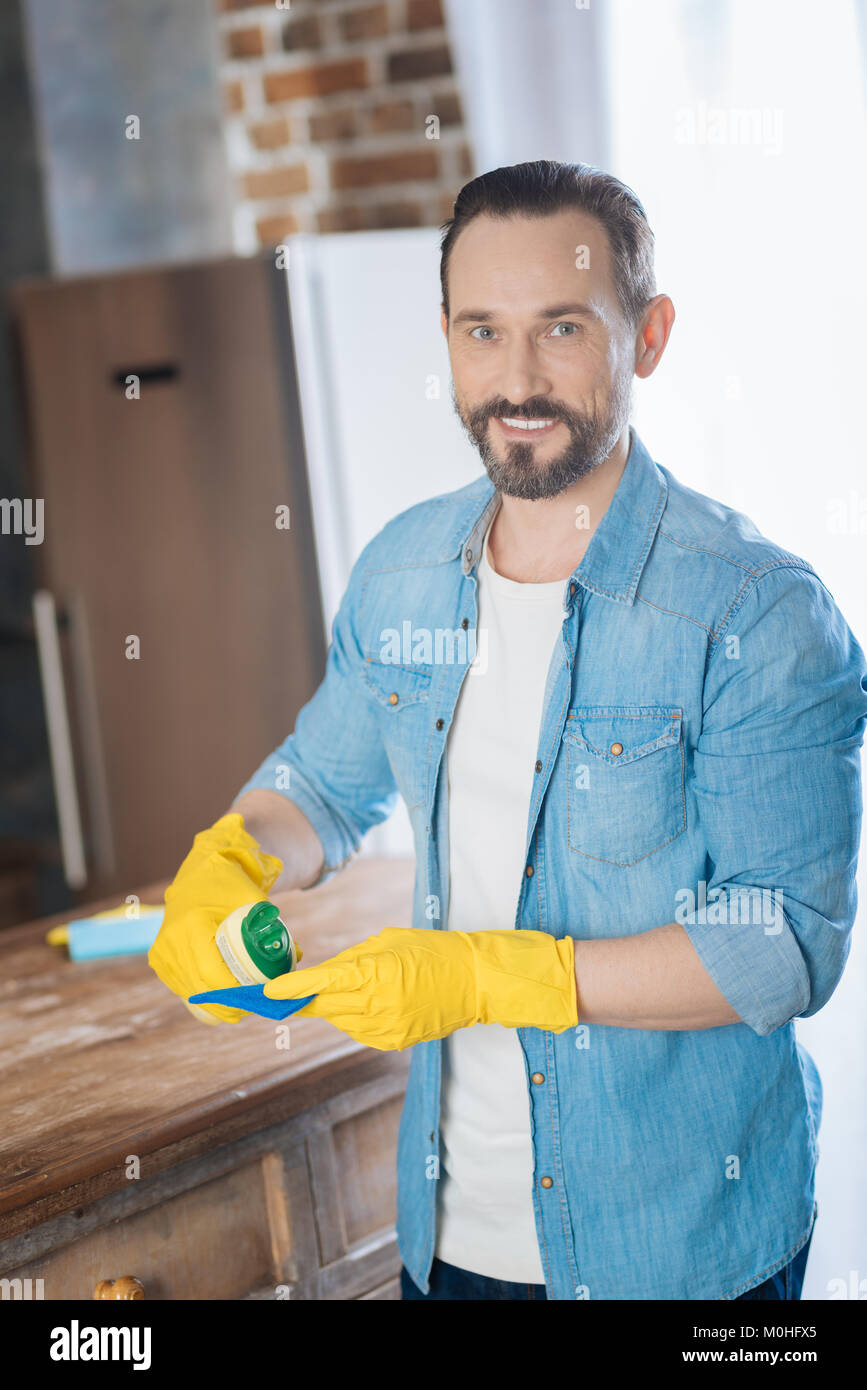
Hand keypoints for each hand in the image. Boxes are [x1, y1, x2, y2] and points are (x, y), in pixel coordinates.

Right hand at [148, 812, 282, 1022]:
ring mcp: (162, 952)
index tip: (254, 999)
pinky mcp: (159, 960)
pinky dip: (202, 995)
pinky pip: (182, 987)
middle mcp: (171, 940)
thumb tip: (296, 957)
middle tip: (252, 1008)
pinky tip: (220, 998)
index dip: (233, 994)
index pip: (211, 973)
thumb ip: (273, 929)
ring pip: (190, 992)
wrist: (198, 875)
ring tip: (240, 1005)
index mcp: (192, 924)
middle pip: (200, 989)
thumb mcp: (254, 902)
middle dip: (227, 1006)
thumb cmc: (230, 887)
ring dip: (214, 1005)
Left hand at [262, 926, 577, 1049]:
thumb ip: (351, 960)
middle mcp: (379, 1004)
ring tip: (353, 988)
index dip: (292, 989)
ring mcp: (387, 1027)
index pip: (323, 983)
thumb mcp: (388, 942)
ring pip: (339, 1021)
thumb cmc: (432, 950)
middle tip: (288, 992)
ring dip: (333, 1006)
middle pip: (324, 1006)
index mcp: (377, 972)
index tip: (269, 993)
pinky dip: (354, 1018)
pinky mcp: (395, 1041)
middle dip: (305, 998)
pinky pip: (358, 1032)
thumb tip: (320, 977)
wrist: (474, 981)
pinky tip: (368, 1003)